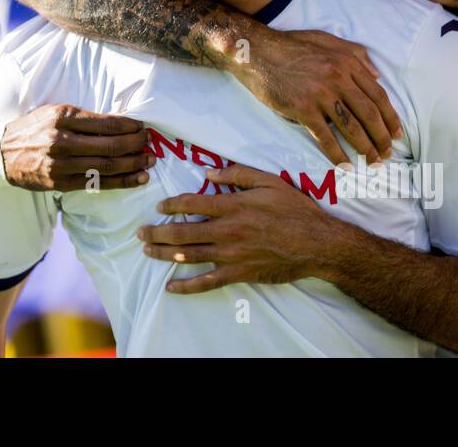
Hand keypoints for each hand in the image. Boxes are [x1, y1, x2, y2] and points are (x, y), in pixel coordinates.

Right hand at [1, 104, 154, 191]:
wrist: (1, 152)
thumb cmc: (33, 128)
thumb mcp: (54, 112)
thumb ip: (83, 118)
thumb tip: (119, 123)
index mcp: (63, 117)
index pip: (107, 123)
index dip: (130, 127)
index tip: (143, 127)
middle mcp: (63, 139)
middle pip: (111, 145)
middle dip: (136, 145)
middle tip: (149, 143)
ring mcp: (61, 163)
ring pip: (106, 166)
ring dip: (133, 165)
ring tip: (149, 162)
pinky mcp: (59, 182)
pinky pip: (96, 184)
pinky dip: (120, 182)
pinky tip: (136, 179)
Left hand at [138, 164, 338, 292]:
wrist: (317, 243)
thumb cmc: (295, 209)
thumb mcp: (268, 181)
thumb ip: (237, 174)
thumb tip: (209, 170)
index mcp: (233, 205)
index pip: (192, 204)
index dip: (171, 205)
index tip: (159, 206)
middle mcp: (227, 230)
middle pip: (182, 232)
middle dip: (157, 232)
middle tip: (140, 232)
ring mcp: (231, 254)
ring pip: (189, 256)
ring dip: (164, 254)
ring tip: (147, 251)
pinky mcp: (239, 273)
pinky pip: (207, 282)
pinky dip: (186, 286)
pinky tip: (171, 287)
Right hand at [221, 26, 401, 164]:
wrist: (256, 51)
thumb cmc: (290, 45)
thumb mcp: (327, 39)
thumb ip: (355, 53)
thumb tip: (377, 74)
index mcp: (347, 62)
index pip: (378, 95)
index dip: (390, 118)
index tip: (396, 134)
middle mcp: (338, 78)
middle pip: (369, 114)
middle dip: (381, 138)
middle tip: (386, 155)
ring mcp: (321, 94)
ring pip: (351, 127)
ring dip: (365, 148)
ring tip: (371, 162)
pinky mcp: (303, 109)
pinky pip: (325, 136)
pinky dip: (337, 154)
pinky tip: (344, 165)